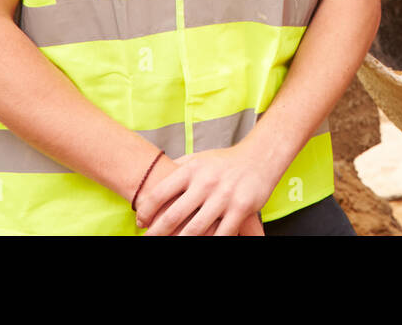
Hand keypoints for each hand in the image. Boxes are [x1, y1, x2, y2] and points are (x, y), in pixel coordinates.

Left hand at [138, 146, 275, 235]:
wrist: (260, 156)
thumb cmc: (225, 161)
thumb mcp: (199, 158)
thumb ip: (178, 167)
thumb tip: (155, 178)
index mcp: (192, 170)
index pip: (159, 193)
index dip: (146, 212)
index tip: (141, 222)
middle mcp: (206, 183)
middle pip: (173, 216)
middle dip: (157, 233)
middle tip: (148, 240)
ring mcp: (224, 196)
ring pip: (195, 230)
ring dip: (180, 241)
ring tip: (170, 245)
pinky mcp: (241, 208)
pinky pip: (221, 234)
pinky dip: (209, 242)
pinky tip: (201, 245)